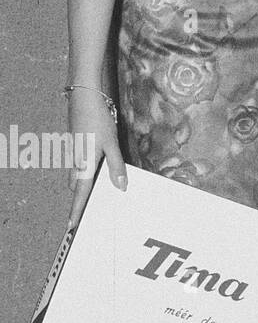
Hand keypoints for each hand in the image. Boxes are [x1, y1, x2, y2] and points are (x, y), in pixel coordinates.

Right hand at [67, 87, 126, 227]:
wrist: (84, 97)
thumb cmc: (97, 119)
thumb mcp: (111, 143)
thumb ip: (116, 165)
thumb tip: (121, 187)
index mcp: (83, 163)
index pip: (79, 193)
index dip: (76, 210)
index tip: (72, 225)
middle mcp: (76, 160)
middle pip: (76, 185)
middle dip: (80, 197)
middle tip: (86, 211)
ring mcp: (74, 151)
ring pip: (77, 173)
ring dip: (84, 182)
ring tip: (95, 190)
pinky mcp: (77, 142)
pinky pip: (79, 162)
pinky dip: (86, 169)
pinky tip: (97, 165)